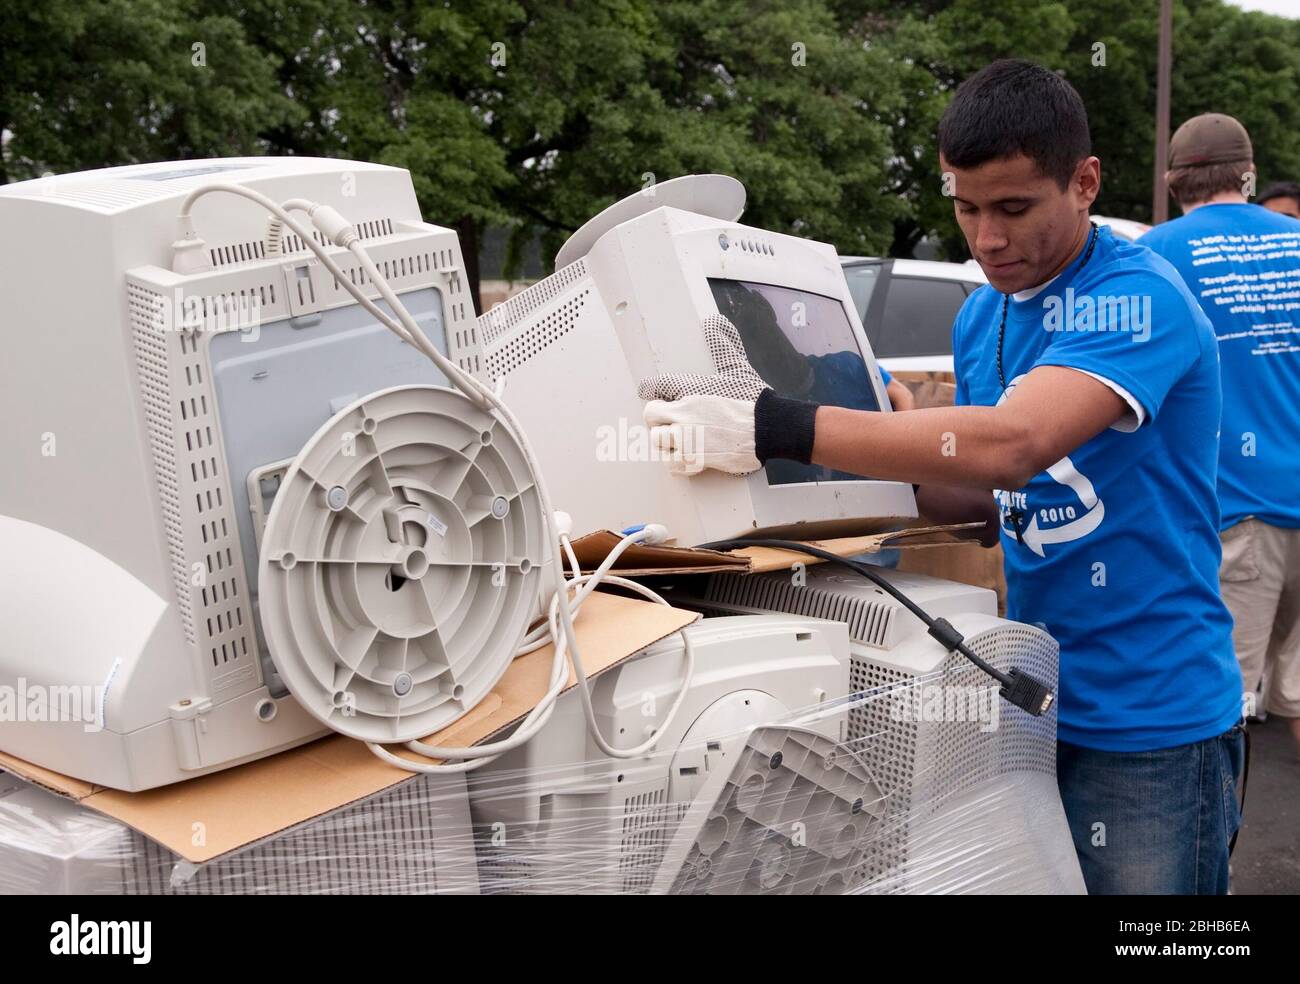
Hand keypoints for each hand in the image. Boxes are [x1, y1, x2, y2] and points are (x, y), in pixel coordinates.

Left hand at [637, 315, 768, 475]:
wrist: (771, 429)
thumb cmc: (753, 400)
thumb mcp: (737, 368)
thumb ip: (723, 346)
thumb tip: (714, 322)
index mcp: (689, 389)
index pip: (652, 387)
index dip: (650, 390)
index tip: (651, 393)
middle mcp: (683, 415)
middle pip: (650, 417)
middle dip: (658, 418)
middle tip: (671, 420)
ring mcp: (688, 439)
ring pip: (658, 441)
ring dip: (667, 441)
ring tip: (680, 439)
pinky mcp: (696, 459)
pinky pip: (672, 464)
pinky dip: (677, 462)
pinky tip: (687, 455)